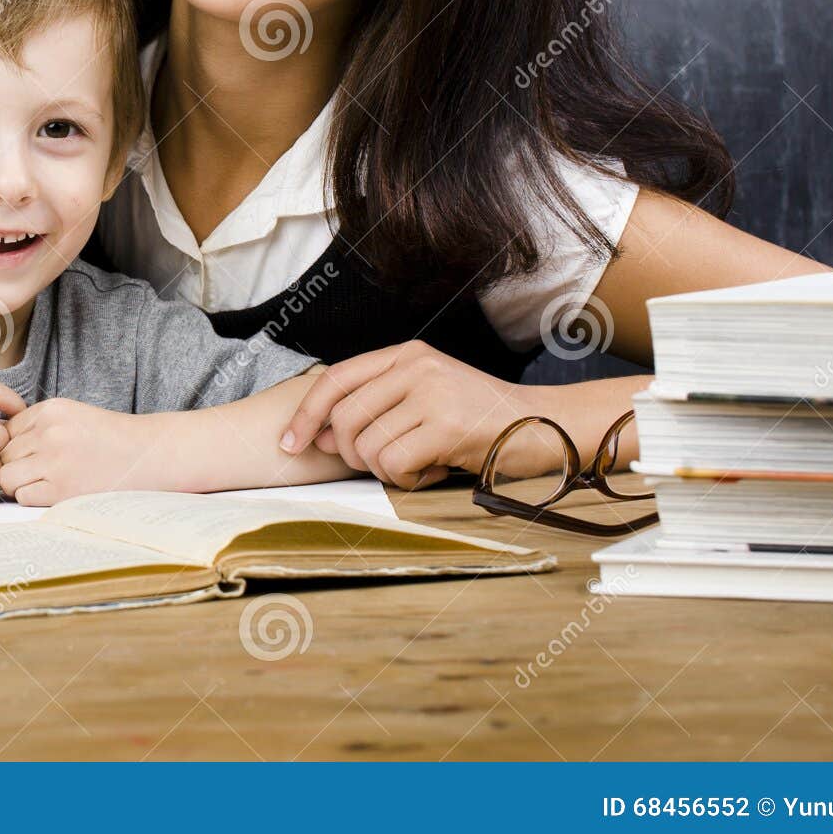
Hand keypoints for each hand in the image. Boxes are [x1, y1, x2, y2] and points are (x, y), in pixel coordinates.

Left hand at [0, 398, 164, 505]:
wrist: (148, 455)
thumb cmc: (112, 439)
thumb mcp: (74, 416)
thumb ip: (41, 426)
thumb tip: (4, 448)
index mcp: (51, 409)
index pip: (7, 430)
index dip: (15, 447)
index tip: (33, 456)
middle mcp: (49, 431)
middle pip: (3, 454)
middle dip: (15, 466)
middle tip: (39, 474)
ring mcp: (54, 460)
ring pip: (6, 477)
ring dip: (18, 484)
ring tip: (42, 484)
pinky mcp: (61, 488)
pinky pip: (22, 496)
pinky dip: (32, 498)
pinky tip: (52, 494)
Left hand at [278, 341, 554, 489]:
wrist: (543, 427)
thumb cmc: (479, 420)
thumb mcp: (426, 397)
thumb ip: (377, 408)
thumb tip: (323, 436)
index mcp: (406, 354)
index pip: (335, 379)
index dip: (306, 414)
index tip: (289, 443)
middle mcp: (416, 366)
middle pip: (346, 418)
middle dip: (353, 454)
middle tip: (384, 464)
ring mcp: (432, 392)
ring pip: (369, 445)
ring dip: (386, 471)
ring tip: (418, 465)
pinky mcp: (448, 425)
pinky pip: (395, 463)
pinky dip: (405, 480)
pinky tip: (431, 472)